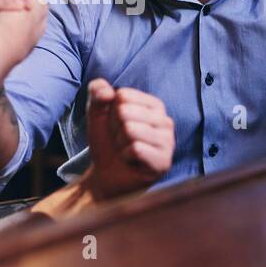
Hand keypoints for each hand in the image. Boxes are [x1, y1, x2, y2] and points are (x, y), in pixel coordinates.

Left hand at [83, 79, 173, 198]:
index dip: (111, 112)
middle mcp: (166, 121)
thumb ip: (97, 94)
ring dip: (120, 144)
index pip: (122, 95)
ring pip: (130, 130)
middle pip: (125, 112)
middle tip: (121, 141)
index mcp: (154, 105)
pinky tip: (131, 162)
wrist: (105, 176)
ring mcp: (168, 142)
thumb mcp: (97, 114)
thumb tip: (106, 90)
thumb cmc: (107, 143)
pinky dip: (126, 157)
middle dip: (115, 129)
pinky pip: (136, 149)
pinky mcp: (164, 161)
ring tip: (126, 151)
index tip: (116, 126)